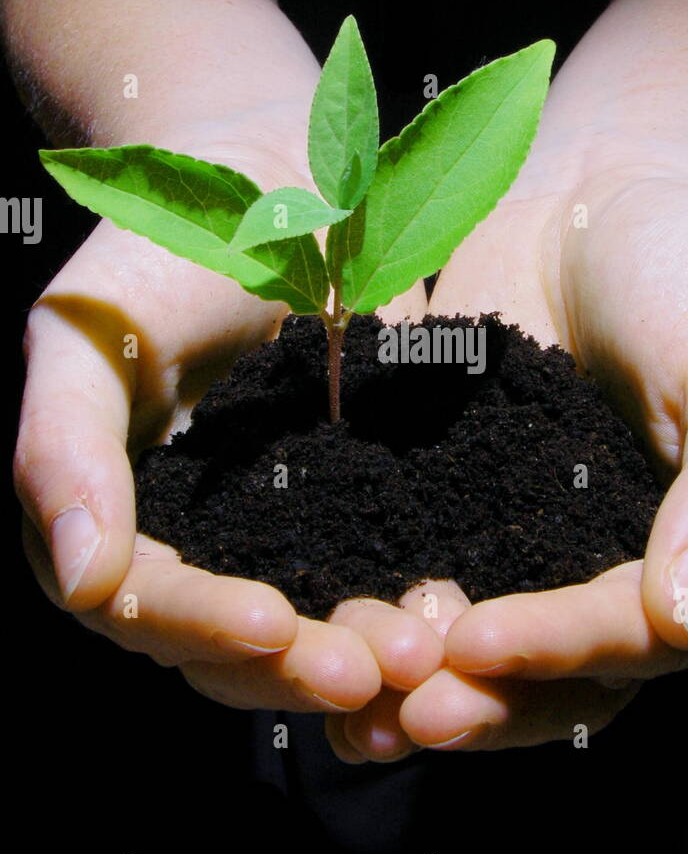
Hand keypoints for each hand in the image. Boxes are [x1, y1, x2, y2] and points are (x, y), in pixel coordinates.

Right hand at [16, 124, 426, 715]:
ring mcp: (281, 537)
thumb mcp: (82, 332)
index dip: (200, 625)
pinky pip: (381, 572)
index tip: (270, 627)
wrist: (267, 184)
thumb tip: (82, 584)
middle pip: (233, 648)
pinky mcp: (358, 510)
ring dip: (362, 651)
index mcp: (113, 526)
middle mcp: (195, 552)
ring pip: (310, 630)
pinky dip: (410, 597)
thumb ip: (61, 451)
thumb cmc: (154, 247)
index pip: (144, 606)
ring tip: (425, 652)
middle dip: (298, 665)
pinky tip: (459, 608)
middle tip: (375, 669)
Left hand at [330, 158, 687, 756]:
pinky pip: (437, 587)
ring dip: (426, 688)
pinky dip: (390, 621)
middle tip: (398, 713)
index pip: (638, 641)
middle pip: (563, 682)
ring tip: (349, 707)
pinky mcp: (475, 523)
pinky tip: (326, 637)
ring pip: (495, 660)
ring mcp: (549, 561)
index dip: (561, 652)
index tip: (476, 643)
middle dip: (482, 702)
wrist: (594, 195)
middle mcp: (633, 585)